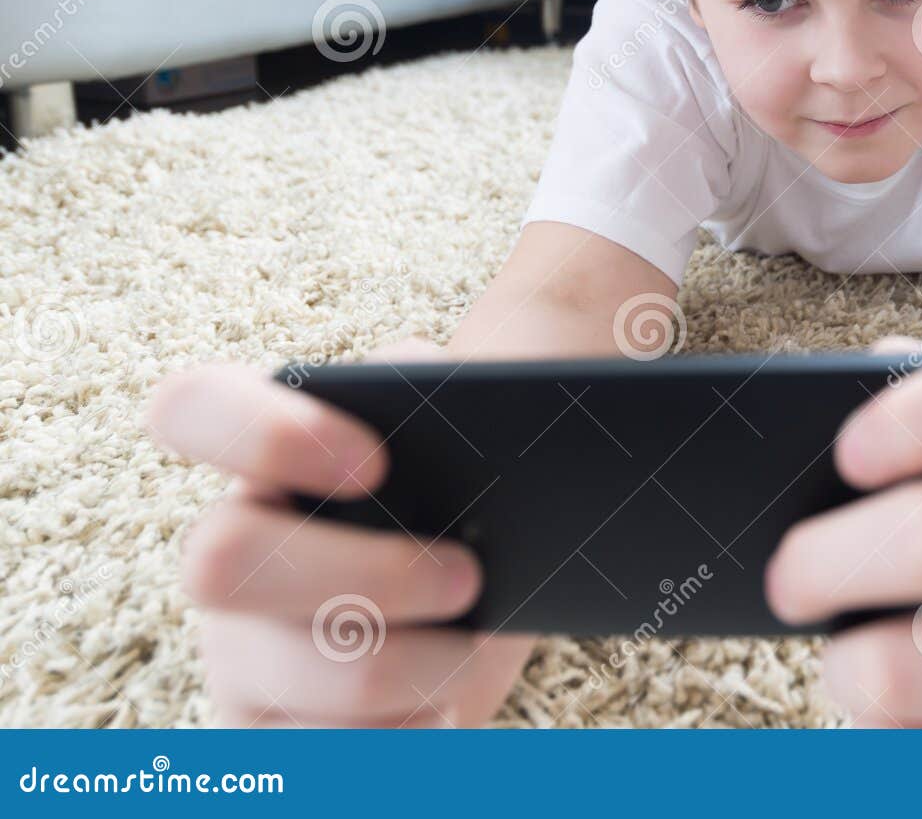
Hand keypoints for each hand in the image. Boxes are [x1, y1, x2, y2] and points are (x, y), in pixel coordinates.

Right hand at [143, 337, 533, 726]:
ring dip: (418, 665)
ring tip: (472, 650)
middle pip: (222, 560)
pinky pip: (327, 755)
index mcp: (264, 458)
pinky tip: (439, 705)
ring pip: (299, 672)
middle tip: (465, 576)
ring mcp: (236, 654)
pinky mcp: (266, 740)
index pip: (191, 408)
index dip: (264, 434)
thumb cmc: (469, 498)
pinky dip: (410, 733)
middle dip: (367, 573)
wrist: (492, 601)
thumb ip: (440, 404)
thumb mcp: (459, 437)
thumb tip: (461, 424)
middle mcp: (226, 552)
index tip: (374, 464)